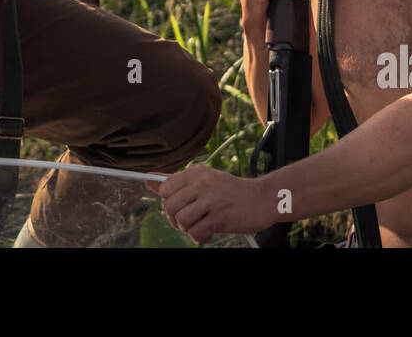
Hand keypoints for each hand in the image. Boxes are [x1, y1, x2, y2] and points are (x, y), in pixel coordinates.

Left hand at [145, 165, 272, 243]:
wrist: (263, 199)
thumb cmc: (231, 192)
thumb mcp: (205, 180)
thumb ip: (177, 182)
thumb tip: (148, 182)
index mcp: (196, 173)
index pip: (165, 189)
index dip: (170, 202)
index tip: (182, 207)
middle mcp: (202, 183)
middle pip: (169, 207)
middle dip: (175, 219)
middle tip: (190, 221)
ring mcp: (211, 200)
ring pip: (180, 220)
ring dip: (187, 229)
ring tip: (199, 226)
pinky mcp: (219, 218)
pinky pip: (195, 233)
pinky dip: (199, 238)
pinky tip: (208, 233)